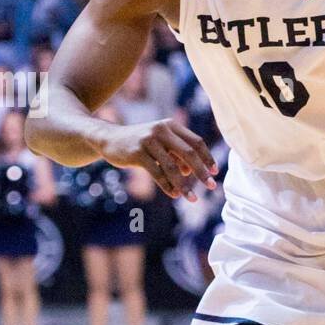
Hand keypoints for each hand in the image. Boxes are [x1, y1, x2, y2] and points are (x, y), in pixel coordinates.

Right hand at [96, 117, 217, 200]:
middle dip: (201, 171)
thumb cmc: (141, 143)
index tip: (215, 173)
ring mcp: (148, 140)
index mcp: (171, 126)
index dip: (207, 158)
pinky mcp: (137, 153)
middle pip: (189, 153)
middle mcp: (162, 130)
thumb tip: (190, 172)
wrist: (109, 139)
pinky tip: (174, 195)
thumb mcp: (161, 145)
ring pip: (172, 167)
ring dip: (184, 185)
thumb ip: (176, 155)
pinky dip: (167, 186)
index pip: (196, 142)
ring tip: (192, 198)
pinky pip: (156, 173)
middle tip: (211, 186)